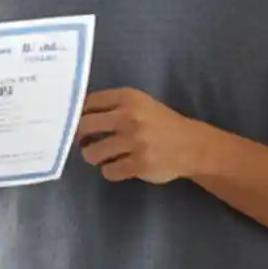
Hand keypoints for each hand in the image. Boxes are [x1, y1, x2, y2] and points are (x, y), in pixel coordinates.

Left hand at [75, 88, 214, 184]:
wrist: (191, 146)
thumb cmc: (159, 123)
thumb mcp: (139, 104)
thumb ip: (112, 106)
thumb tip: (76, 115)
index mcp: (128, 98)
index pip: (88, 103)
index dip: (77, 114)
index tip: (76, 123)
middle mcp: (129, 117)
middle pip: (84, 126)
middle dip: (79, 136)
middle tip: (84, 141)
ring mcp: (134, 141)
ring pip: (92, 152)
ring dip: (92, 156)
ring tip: (102, 155)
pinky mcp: (139, 164)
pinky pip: (108, 171)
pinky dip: (110, 171)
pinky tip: (119, 166)